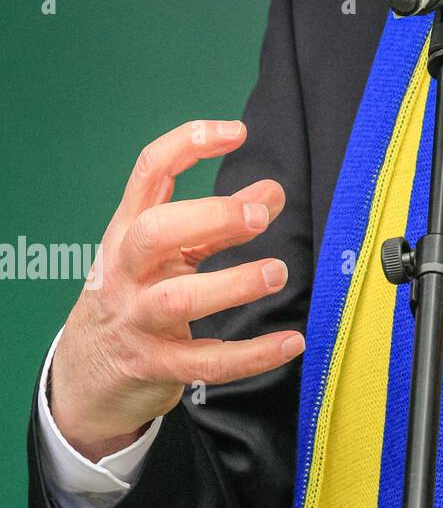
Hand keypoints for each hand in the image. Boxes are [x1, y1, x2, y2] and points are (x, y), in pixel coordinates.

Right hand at [49, 119, 303, 460]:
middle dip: (210, 217)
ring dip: (234, 284)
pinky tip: (291, 342)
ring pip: (179, 299)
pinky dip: (252, 354)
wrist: (84, 376)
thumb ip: (218, 224)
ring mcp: (137, 320)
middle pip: (155, 232)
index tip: (237, 131)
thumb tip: (273, 192)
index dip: (189, 144)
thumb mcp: (168, 254)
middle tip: (258, 217)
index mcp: (128, 231)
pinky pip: (205, 362)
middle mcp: (126, 271)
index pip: (149, 173)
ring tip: (276, 273)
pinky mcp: (155, 366)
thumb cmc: (135, 297)